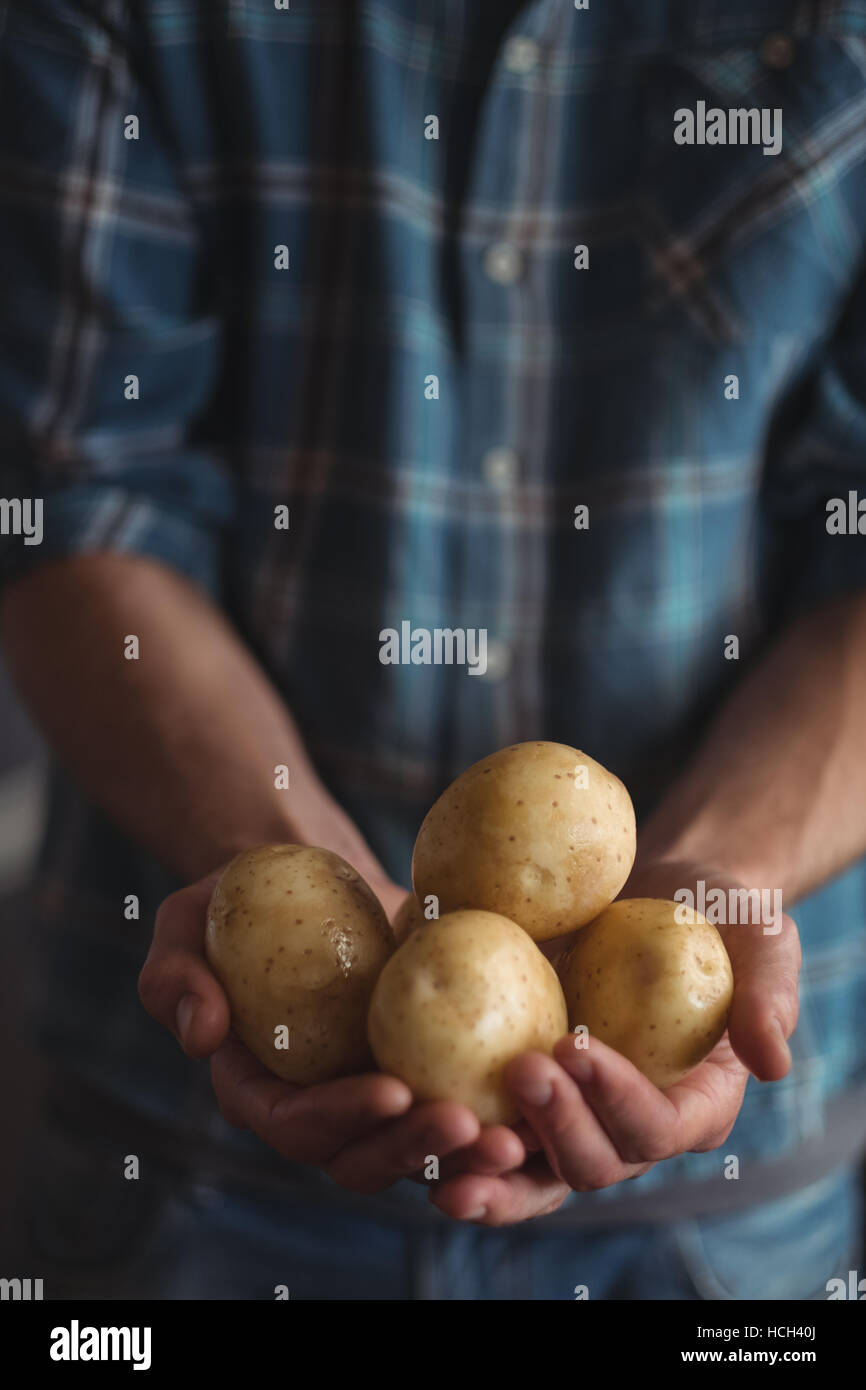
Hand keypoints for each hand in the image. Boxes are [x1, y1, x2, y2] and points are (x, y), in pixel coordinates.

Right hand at [138, 870, 525, 1193]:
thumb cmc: (235, 899)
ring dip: (463, 1156)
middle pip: (361, 1158)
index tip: (391, 1087)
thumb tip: (201, 1035)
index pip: (293, 1125)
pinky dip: (496, 1115)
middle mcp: (317, 1107)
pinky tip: (543, 1097)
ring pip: (417, 1152)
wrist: (306, 878)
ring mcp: (373, 1093)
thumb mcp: (184, 921)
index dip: (339, 1119)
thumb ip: (173, 976)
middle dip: (412, 1151)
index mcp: (256, 1088)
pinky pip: (459, 1107)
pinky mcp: (424, 1067)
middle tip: (466, 1125)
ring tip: (517, 1136)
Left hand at [429, 860, 800, 1225]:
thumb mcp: (760, 935)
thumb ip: (769, 992)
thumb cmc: (715, 912)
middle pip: (591, 1163)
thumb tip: (773, 1062)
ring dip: (489, 1173)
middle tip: (518, 1069)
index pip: (657, 1126)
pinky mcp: (520, 1091)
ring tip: (442, 1154)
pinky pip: (484, 1128)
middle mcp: (627, 1125)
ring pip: (529, 1173)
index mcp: (692, 1104)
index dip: (618, 1101)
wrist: (652, 890)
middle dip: (554, 1129)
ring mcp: (570, 1114)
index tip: (579, 1045)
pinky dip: (448, 1135)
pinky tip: (401, 1110)